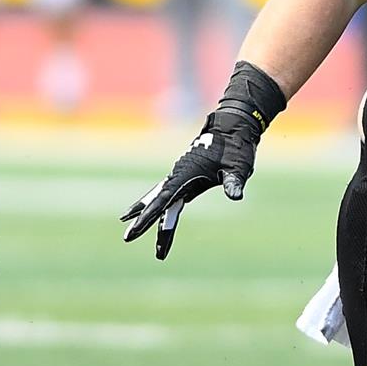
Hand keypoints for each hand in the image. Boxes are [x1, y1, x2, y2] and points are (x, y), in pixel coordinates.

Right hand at [119, 62, 285, 258]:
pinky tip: (147, 209)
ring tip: (129, 227)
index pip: (164, 200)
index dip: (149, 215)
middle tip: (127, 238)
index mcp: (187, 173)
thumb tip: (235, 196)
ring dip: (147, 213)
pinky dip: (154, 202)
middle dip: (144, 221)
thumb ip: (233, 181)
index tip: (135, 228)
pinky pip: (167, 193)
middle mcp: (179, 175)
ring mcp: (181, 175)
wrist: (233, 126)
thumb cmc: (236, 147)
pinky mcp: (186, 176)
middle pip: (159, 203)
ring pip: (159, 198)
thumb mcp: (238, 166)